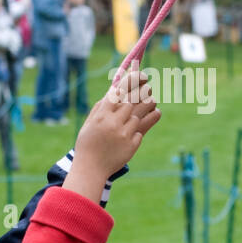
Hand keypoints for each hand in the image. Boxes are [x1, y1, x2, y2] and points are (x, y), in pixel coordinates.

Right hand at [65, 64, 159, 200]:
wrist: (91, 168)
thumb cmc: (89, 143)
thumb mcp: (91, 122)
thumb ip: (103, 106)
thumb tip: (115, 89)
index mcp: (102, 113)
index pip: (121, 90)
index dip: (133, 79)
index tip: (142, 74)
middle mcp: (114, 121)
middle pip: (136, 98)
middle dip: (144, 90)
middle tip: (148, 87)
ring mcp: (124, 133)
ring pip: (144, 111)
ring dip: (149, 104)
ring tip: (151, 102)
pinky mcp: (133, 143)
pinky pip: (145, 127)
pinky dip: (149, 120)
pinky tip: (152, 115)